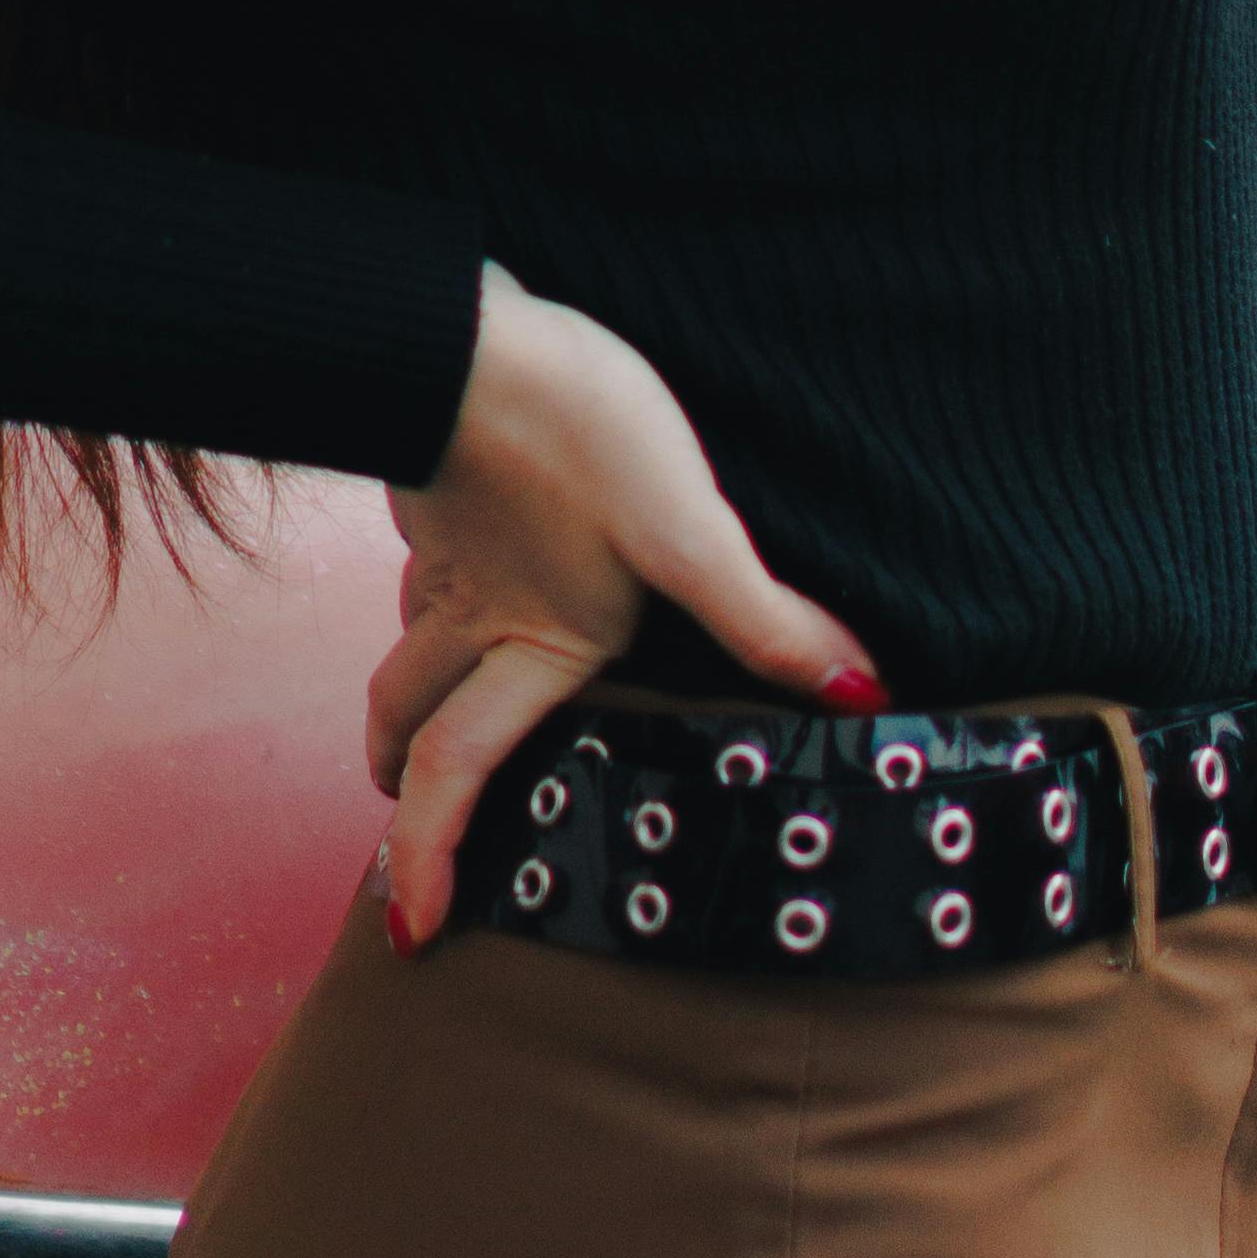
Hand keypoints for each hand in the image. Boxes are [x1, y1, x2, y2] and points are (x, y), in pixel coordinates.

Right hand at [370, 264, 880, 946]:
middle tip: (402, 807)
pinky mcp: (439, 478)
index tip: (413, 929)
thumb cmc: (574, 431)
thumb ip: (763, 616)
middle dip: (401, 777)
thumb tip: (855, 694)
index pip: (457, 773)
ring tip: (435, 698)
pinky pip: (427, 557)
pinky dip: (437, 583)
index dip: (429, 856)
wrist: (471, 328)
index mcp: (531, 642)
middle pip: (408, 718)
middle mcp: (471, 611)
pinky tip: (479, 551)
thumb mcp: (686, 528)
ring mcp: (444, 546)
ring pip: (409, 635)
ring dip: (413, 682)